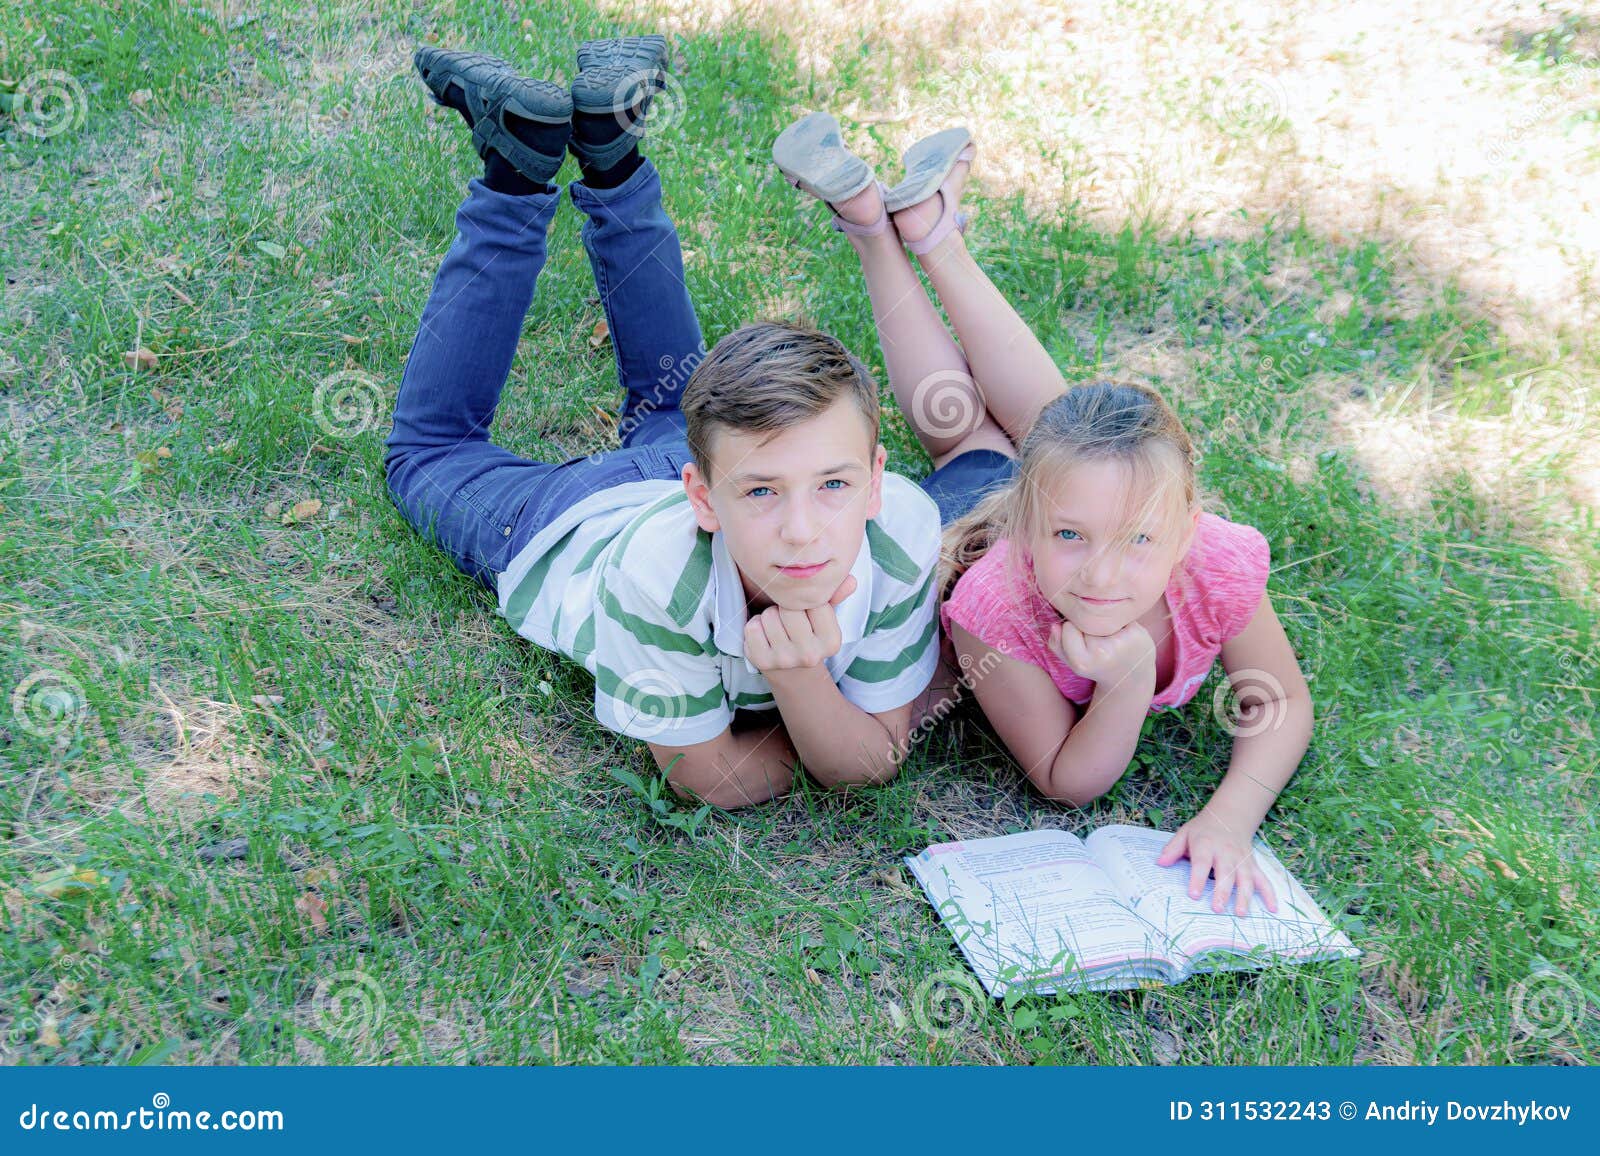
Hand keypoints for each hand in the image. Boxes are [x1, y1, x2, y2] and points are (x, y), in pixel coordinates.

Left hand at [745, 574, 856, 674]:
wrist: (793, 674)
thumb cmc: (808, 634)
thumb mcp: (824, 616)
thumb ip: (835, 594)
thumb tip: (851, 580)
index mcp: (832, 641)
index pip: (814, 601)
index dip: (805, 599)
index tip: (806, 611)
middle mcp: (811, 654)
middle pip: (789, 608)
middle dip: (785, 607)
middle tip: (789, 619)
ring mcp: (785, 660)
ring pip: (768, 616)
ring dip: (770, 616)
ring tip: (778, 627)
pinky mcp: (762, 662)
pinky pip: (752, 628)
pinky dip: (755, 626)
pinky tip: (765, 635)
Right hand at [1048, 617, 1155, 686]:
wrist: (1131, 677)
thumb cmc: (1098, 665)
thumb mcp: (1073, 661)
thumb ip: (1056, 644)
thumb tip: (1055, 625)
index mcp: (1082, 662)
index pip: (1066, 626)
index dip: (1074, 632)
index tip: (1084, 644)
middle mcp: (1101, 653)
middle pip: (1084, 620)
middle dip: (1089, 627)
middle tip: (1099, 643)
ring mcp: (1120, 643)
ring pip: (1101, 616)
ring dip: (1104, 623)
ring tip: (1112, 639)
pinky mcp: (1137, 633)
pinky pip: (1119, 615)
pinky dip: (1120, 623)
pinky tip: (1125, 635)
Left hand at [1157, 811, 1279, 915]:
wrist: (1229, 818)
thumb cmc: (1203, 831)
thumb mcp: (1184, 834)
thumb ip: (1172, 849)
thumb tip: (1159, 863)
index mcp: (1206, 845)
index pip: (1202, 863)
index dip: (1198, 879)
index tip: (1194, 895)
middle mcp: (1226, 853)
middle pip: (1226, 873)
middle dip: (1223, 891)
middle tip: (1218, 909)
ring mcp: (1242, 860)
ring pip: (1246, 879)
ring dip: (1245, 896)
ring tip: (1241, 914)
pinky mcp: (1253, 865)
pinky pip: (1264, 880)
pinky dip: (1270, 894)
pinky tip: (1273, 909)